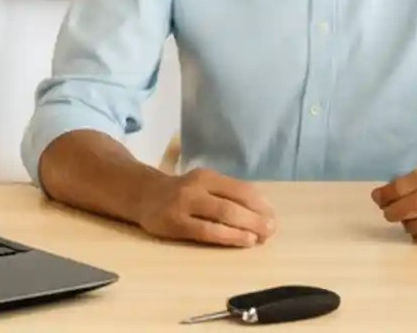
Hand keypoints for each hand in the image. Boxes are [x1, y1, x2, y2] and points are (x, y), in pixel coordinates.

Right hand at [135, 168, 276, 246]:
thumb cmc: (180, 193)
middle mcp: (195, 187)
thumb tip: (262, 212)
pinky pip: (207, 231)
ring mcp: (184, 205)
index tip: (273, 215)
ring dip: (246, 228)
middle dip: (257, 218)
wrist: (143, 195)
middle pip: (233, 204)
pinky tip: (243, 241)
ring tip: (261, 237)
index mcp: (206, 176)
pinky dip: (229, 237)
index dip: (260, 203)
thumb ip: (226, 194)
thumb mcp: (202, 185)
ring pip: (222, 216)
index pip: (240, 188)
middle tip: (271, 229)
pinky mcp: (175, 224)